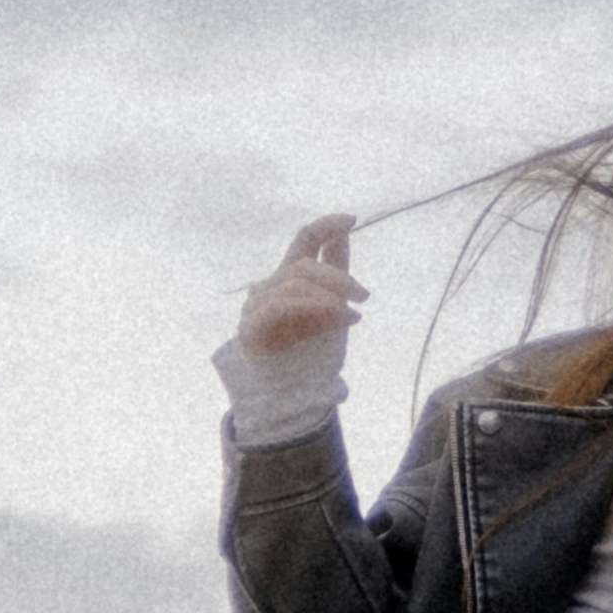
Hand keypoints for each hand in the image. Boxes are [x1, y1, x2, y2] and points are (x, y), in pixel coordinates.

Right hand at [238, 213, 364, 355]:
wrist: (292, 393)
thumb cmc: (311, 350)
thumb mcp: (332, 307)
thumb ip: (336, 269)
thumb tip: (344, 229)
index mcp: (290, 277)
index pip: (303, 240)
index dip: (325, 225)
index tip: (353, 219)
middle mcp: (270, 286)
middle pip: (303, 265)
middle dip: (338, 278)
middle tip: (363, 297)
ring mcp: (255, 306)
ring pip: (294, 285)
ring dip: (329, 299)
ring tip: (352, 317)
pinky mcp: (249, 328)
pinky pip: (278, 307)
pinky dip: (311, 309)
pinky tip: (337, 319)